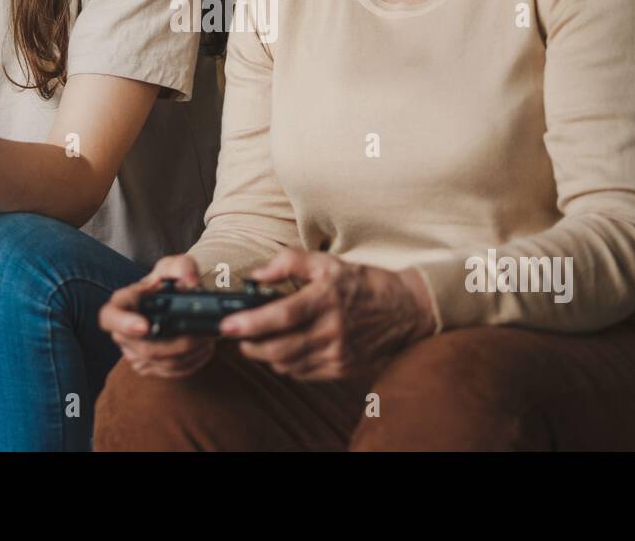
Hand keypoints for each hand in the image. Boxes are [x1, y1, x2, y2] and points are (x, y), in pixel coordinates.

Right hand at [98, 255, 216, 377]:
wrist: (177, 301)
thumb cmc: (170, 282)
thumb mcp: (175, 266)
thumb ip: (182, 267)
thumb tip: (190, 283)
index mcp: (123, 303)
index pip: (110, 316)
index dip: (124, 323)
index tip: (145, 326)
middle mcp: (122, 331)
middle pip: (144, 348)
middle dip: (178, 344)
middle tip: (202, 335)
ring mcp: (134, 352)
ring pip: (161, 362)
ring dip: (190, 353)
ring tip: (208, 338)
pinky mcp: (149, 367)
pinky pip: (171, 371)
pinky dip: (192, 361)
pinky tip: (203, 348)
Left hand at [219, 249, 435, 381]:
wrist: (407, 310)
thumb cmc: (364, 283)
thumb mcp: (329, 263)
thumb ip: (290, 262)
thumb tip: (256, 274)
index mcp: (327, 299)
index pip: (282, 315)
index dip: (251, 323)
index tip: (227, 325)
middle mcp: (332, 330)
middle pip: (279, 347)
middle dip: (250, 345)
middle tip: (235, 335)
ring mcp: (338, 353)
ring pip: (288, 364)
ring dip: (265, 356)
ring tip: (255, 342)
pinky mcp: (342, 369)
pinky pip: (304, 374)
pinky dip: (287, 365)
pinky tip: (283, 351)